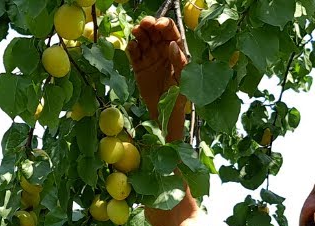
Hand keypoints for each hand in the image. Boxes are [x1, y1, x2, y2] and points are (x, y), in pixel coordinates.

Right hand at [127, 16, 188, 139]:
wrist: (164, 112)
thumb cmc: (178, 95)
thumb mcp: (182, 77)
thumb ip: (179, 60)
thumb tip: (172, 44)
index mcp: (175, 49)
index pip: (170, 31)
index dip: (164, 24)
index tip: (158, 25)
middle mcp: (161, 50)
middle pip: (154, 31)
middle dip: (149, 24)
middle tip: (144, 24)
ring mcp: (149, 57)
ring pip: (142, 39)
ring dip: (139, 32)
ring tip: (136, 32)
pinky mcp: (138, 66)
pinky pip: (134, 53)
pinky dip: (131, 47)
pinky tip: (131, 46)